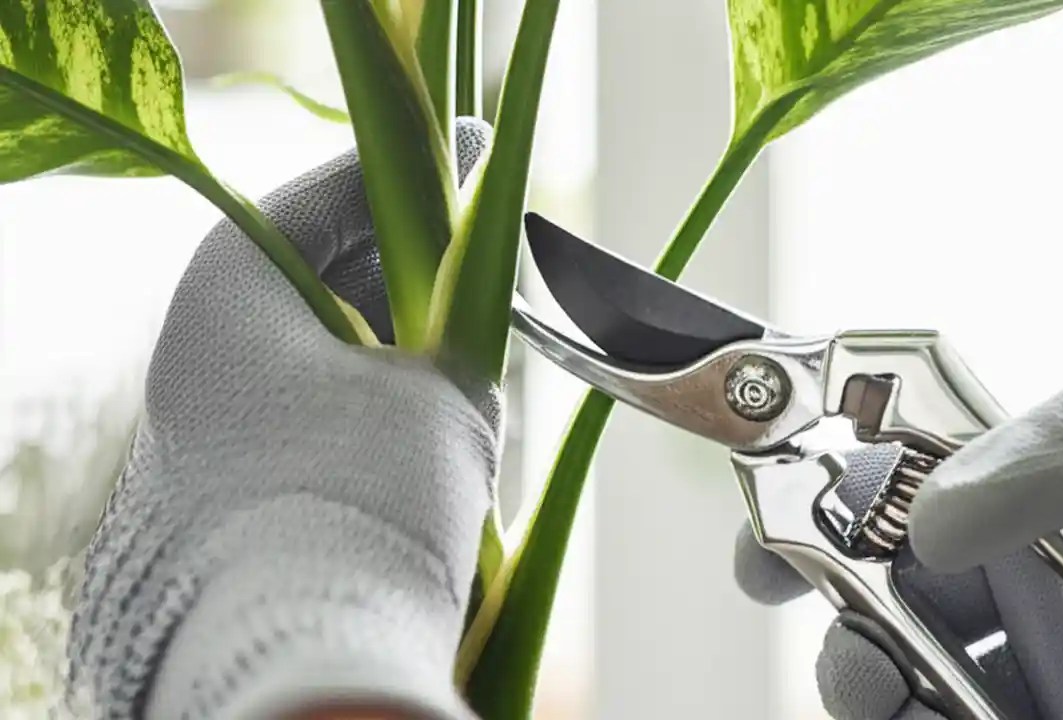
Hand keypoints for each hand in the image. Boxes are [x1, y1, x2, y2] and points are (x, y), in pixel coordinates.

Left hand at [68, 119, 497, 719]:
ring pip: (332, 355)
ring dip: (407, 352)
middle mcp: (204, 351)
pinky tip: (439, 436)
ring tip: (476, 362)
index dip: (421, 170)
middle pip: (328, 276)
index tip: (478, 155)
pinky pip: (325, 421)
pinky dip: (385, 414)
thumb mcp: (443, 391)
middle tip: (488, 266)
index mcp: (233, 291)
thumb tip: (477, 302)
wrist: (300, 659)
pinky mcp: (242, 494)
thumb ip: (466, 325)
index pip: (334, 191)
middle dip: (416, 272)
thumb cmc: (362, 502)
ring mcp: (214, 428)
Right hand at [737, 349, 1062, 718]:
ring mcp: (1029, 677)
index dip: (806, 503)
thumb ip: (1060, 430)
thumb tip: (931, 515)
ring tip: (899, 697)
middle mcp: (1011, 587)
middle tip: (853, 647)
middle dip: (831, 616)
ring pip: (891, 683)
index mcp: (1020, 496)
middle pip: (865, 595)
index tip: (764, 548)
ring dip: (867, 688)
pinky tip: (942, 719)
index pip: (879, 483)